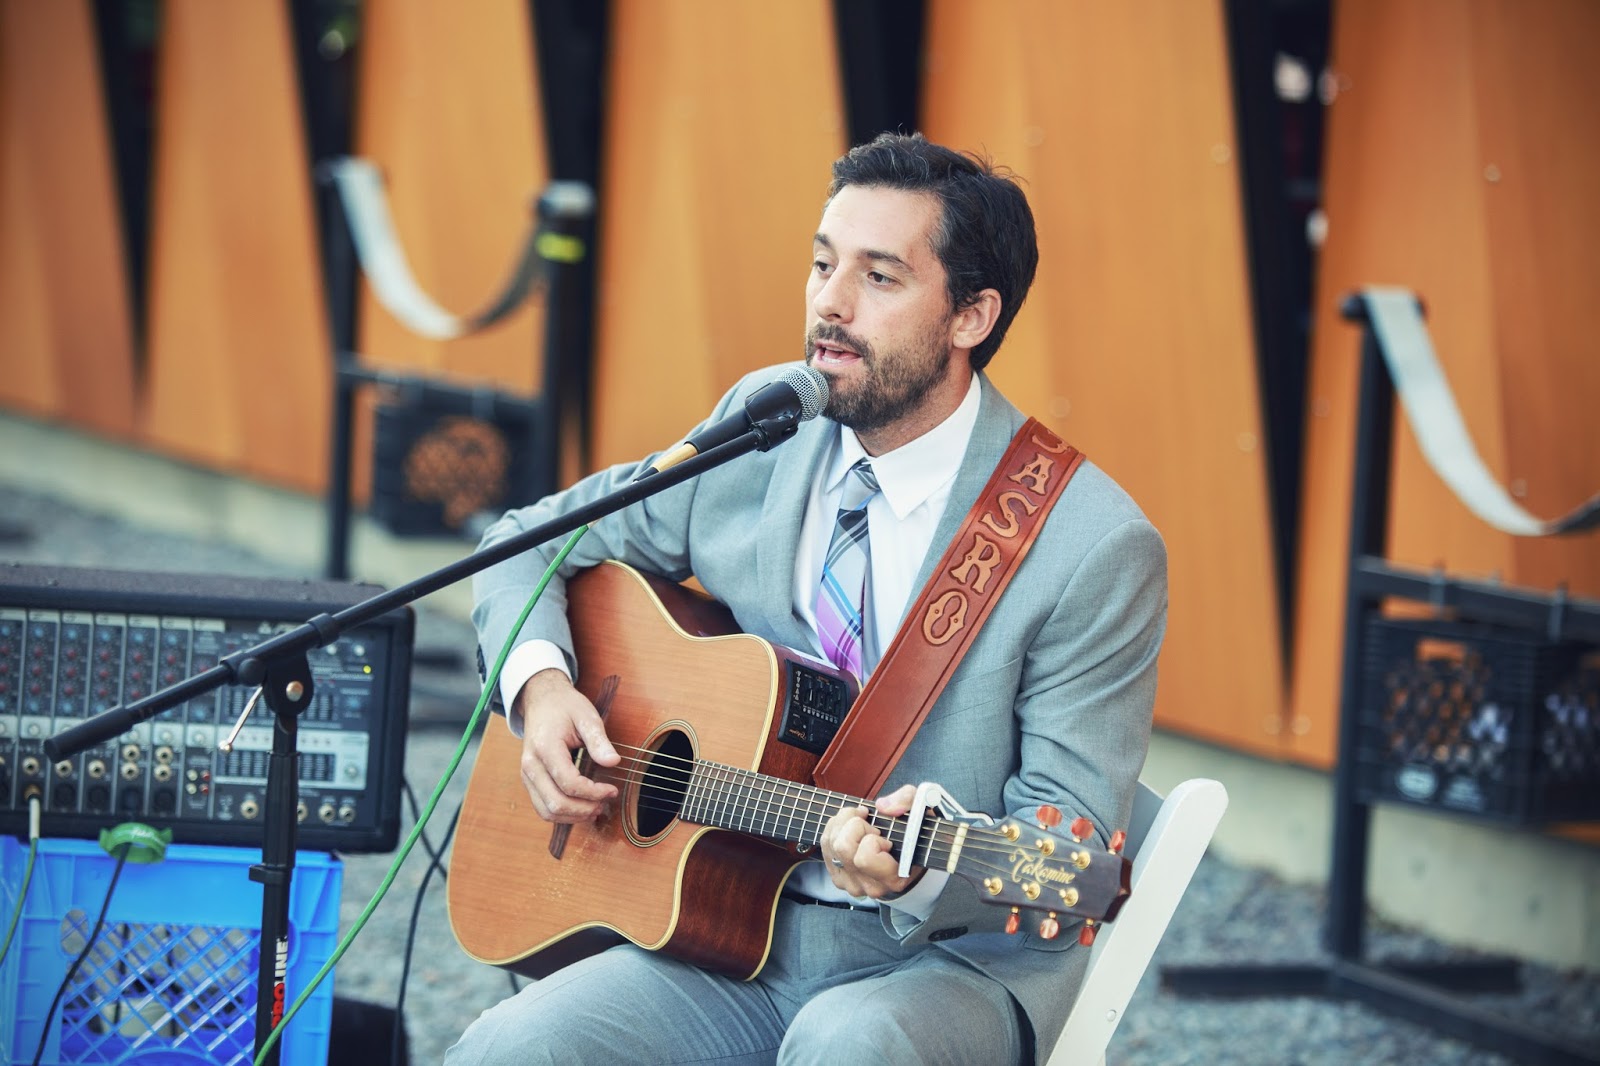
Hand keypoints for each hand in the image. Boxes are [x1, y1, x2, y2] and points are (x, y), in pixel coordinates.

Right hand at [513, 668, 619, 822]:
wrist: (541, 701)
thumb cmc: (565, 707)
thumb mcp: (586, 716)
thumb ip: (599, 740)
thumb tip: (613, 762)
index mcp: (545, 747)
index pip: (569, 783)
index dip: (593, 792)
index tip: (612, 789)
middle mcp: (530, 765)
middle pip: (556, 803)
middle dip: (584, 809)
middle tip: (605, 802)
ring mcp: (527, 775)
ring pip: (547, 811)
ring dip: (573, 816)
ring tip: (596, 808)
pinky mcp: (530, 781)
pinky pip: (542, 808)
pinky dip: (562, 814)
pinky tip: (581, 808)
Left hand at [820, 783, 924, 898]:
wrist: (909, 854)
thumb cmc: (914, 832)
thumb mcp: (920, 808)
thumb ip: (907, 801)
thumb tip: (883, 806)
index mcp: (894, 877)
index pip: (865, 858)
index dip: (871, 839)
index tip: (882, 835)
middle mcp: (871, 886)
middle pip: (843, 847)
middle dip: (854, 825)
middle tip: (870, 824)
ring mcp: (853, 884)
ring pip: (830, 844)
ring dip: (843, 823)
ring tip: (861, 823)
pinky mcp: (839, 877)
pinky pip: (825, 846)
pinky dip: (834, 829)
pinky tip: (849, 828)